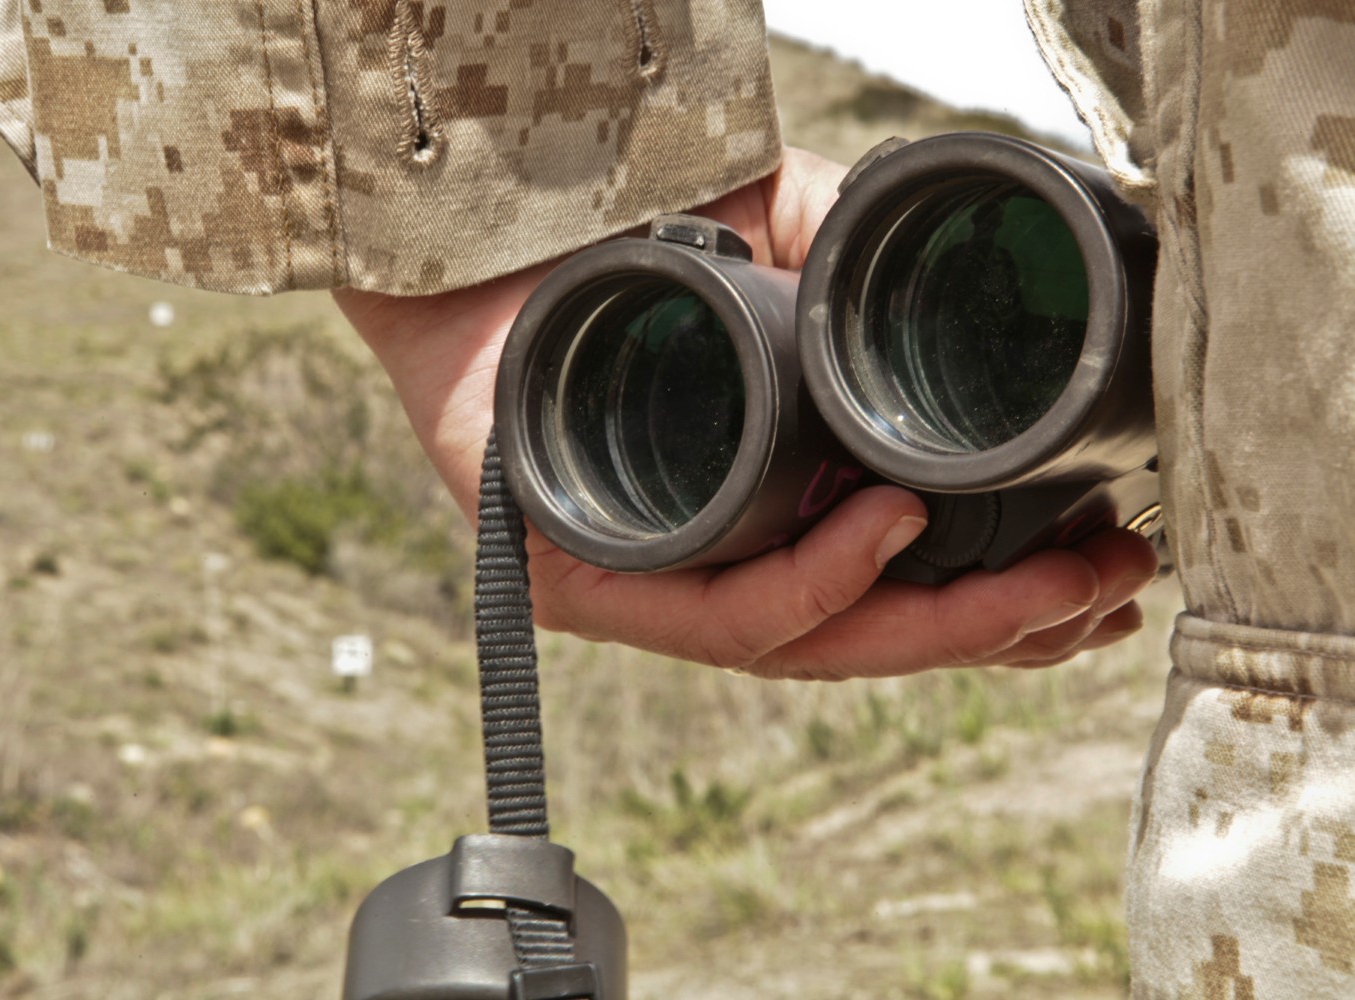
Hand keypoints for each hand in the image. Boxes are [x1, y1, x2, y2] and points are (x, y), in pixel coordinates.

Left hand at [332, 148, 1159, 679]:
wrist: (492, 218)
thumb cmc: (633, 245)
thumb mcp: (792, 245)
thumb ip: (877, 289)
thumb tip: (994, 303)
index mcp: (766, 512)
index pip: (898, 592)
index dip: (1006, 603)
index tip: (1104, 576)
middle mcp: (714, 561)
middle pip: (873, 635)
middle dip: (1005, 624)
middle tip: (1104, 587)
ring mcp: (653, 579)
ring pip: (813, 643)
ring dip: (940, 621)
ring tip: (1040, 576)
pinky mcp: (585, 575)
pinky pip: (717, 612)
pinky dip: (814, 580)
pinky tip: (890, 527)